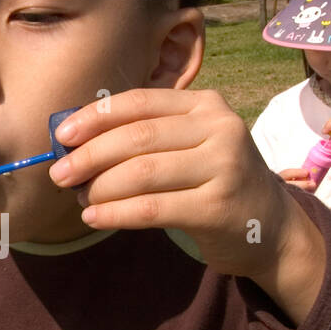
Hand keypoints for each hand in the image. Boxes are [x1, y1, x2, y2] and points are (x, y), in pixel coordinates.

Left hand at [48, 88, 319, 283]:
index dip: (95, 118)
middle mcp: (219, 129)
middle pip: (137, 138)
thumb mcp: (191, 145)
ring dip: (100, 188)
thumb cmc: (214, 181)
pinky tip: (94, 218)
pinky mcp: (218, 208)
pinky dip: (115, 213)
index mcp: (206, 105)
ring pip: (142, 174)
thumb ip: (146, 136)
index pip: (140, 102)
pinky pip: (152, 209)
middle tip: (59, 174)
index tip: (61, 136)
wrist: (270, 226)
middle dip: (90, 156)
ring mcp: (224, 168)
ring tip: (79, 199)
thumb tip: (75, 144)